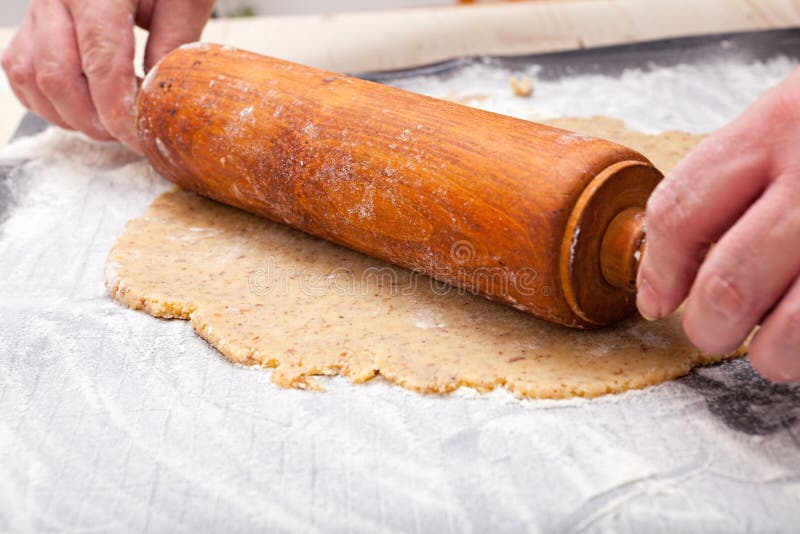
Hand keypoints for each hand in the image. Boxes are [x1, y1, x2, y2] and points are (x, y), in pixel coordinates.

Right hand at [2, 0, 214, 152]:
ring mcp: (38, 6)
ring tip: (105, 124)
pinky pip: (20, 67)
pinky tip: (77, 108)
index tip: (140, 138)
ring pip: (31, 77)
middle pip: (58, 77)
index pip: (102, 64)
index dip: (119, 111)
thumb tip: (162, 96)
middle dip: (93, 120)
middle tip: (126, 136)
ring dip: (66, 113)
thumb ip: (176, 45)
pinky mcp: (33, 17)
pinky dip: (43, 98)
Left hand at [637, 67, 799, 382]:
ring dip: (769, 353)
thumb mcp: (792, 118)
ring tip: (769, 347)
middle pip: (725, 283)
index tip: (657, 300)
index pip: (681, 213)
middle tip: (712, 330)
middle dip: (708, 327)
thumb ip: (740, 176)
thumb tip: (675, 256)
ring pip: (790, 328)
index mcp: (775, 127)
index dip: (659, 271)